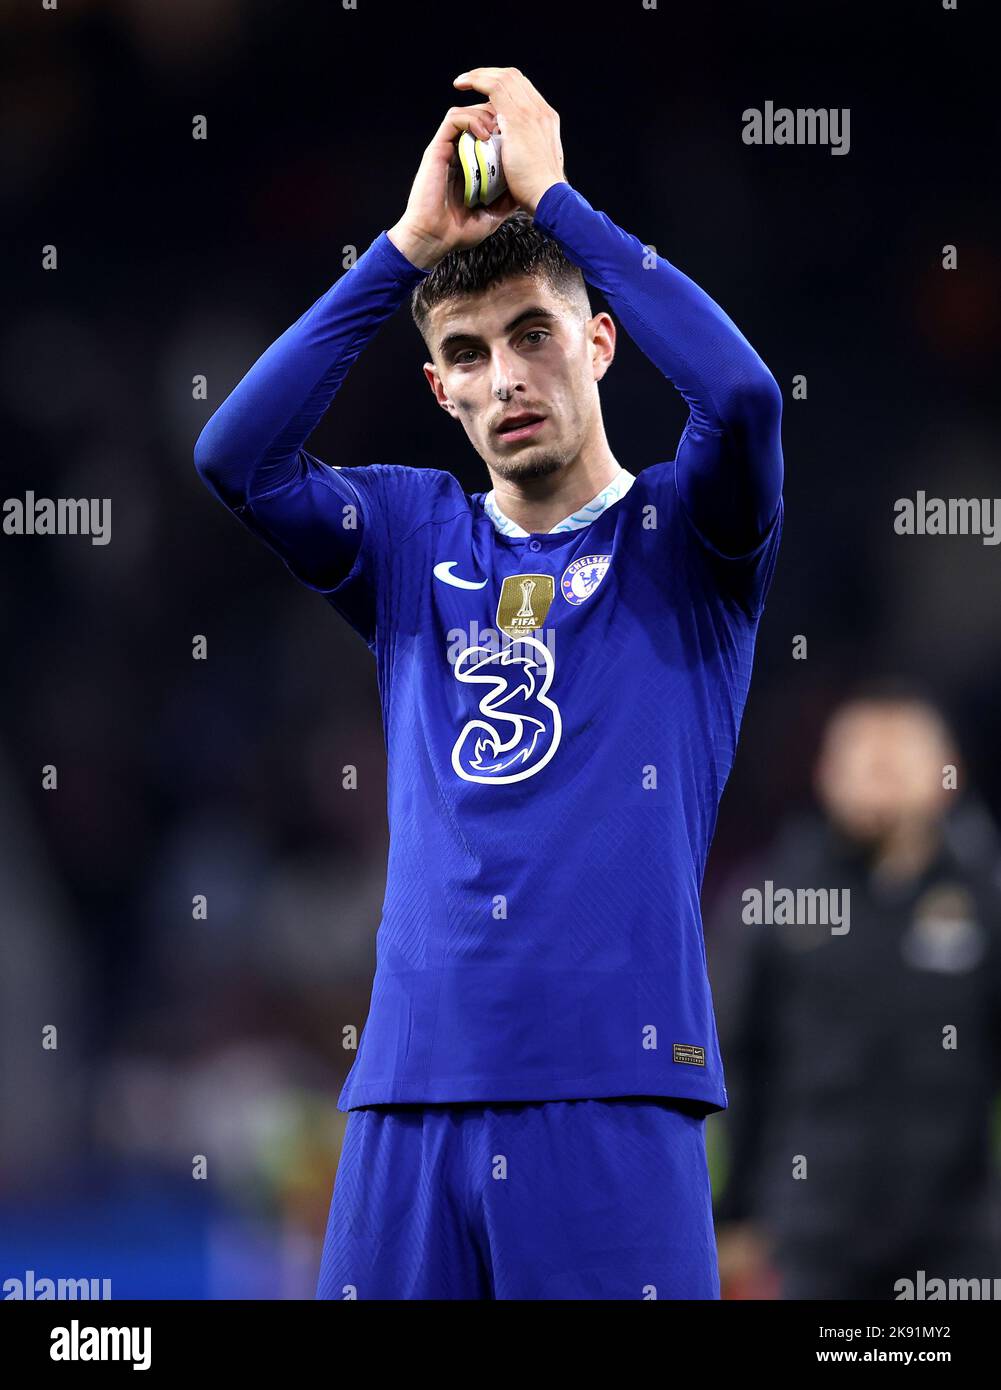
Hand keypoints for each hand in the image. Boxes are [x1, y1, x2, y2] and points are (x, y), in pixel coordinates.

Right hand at [388, 103, 518, 268]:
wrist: (433, 240)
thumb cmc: (457, 232)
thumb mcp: (491, 216)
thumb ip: (505, 201)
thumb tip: (524, 190)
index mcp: (469, 167)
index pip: (487, 136)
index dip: (503, 130)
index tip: (519, 138)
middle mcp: (457, 155)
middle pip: (477, 119)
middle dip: (496, 116)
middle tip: (512, 127)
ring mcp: (446, 150)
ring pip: (466, 113)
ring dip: (485, 115)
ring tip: (499, 130)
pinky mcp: (437, 149)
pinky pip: (453, 119)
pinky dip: (471, 119)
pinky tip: (485, 133)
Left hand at [452, 67, 565, 214]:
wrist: (549, 197)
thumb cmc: (541, 192)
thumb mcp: (537, 166)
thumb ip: (527, 153)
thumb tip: (513, 157)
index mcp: (547, 121)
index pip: (524, 92)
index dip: (504, 87)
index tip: (487, 93)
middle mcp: (541, 111)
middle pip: (514, 78)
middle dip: (490, 74)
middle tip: (471, 79)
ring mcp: (531, 112)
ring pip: (503, 78)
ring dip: (480, 75)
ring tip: (462, 81)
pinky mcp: (517, 118)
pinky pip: (494, 88)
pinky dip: (477, 82)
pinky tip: (463, 85)